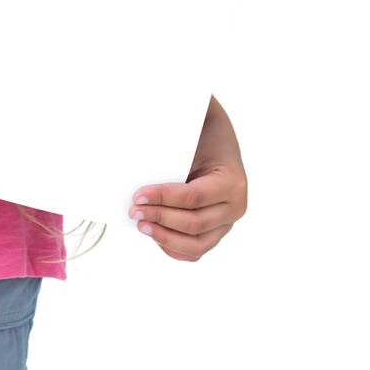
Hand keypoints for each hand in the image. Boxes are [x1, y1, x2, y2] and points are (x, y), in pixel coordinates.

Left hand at [128, 95, 246, 260]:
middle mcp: (235, 206)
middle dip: (159, 218)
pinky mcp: (215, 230)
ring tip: (140, 224)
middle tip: (133, 209)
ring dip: (164, 237)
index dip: (163, 198)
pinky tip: (154, 234)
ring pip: (196, 244)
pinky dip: (173, 247)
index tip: (137, 195)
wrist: (214, 135)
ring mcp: (226, 222)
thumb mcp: (196, 119)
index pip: (193, 198)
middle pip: (193, 224)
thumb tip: (141, 119)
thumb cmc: (201, 128)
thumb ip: (176, 119)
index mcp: (233, 181)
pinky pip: (195, 250)